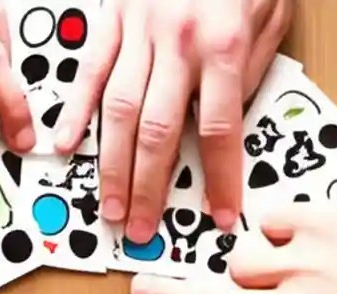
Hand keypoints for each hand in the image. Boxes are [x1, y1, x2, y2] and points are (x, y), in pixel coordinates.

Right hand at [54, 0, 291, 241]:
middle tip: (143, 228)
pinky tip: (63, 145)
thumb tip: (231, 117)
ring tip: (109, 205)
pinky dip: (74, 111)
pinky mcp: (111, 17)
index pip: (218, 130)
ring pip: (118, 112)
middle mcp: (177, 43)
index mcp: (224, 45)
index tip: (220, 215)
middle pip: (157, 133)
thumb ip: (253, 65)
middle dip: (149, 188)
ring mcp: (138, 31)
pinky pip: (89, 72)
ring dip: (112, 166)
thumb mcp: (273, 10)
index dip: (218, 179)